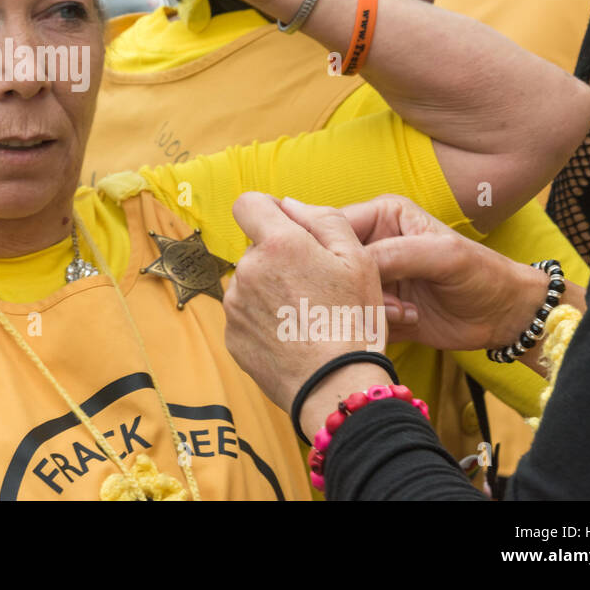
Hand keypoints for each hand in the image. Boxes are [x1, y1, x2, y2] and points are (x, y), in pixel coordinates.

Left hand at [223, 194, 389, 418]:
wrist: (336, 386)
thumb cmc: (353, 321)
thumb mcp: (358, 259)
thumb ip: (323, 219)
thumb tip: (289, 205)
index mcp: (277, 245)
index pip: (249, 204)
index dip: (268, 210)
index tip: (288, 228)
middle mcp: (247, 270)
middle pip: (255, 248)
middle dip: (278, 257)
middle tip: (313, 285)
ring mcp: (235, 305)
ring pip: (249, 281)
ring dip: (270, 288)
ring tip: (304, 315)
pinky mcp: (231, 335)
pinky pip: (245, 313)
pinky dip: (263, 318)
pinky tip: (291, 336)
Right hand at [340, 194, 548, 349]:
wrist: (504, 316)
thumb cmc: (482, 274)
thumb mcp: (443, 255)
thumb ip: (394, 253)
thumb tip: (350, 263)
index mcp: (382, 216)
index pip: (334, 224)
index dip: (328, 246)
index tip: (339, 270)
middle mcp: (371, 243)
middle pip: (332, 261)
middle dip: (351, 282)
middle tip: (386, 298)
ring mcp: (372, 277)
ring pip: (340, 291)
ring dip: (367, 305)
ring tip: (404, 310)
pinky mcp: (376, 306)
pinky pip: (355, 315)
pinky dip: (374, 322)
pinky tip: (407, 319)